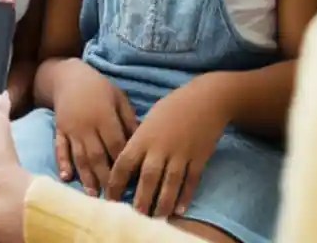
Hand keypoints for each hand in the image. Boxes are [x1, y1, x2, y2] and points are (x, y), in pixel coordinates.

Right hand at [51, 59, 137, 194]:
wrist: (68, 76)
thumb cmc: (99, 87)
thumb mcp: (118, 98)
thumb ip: (129, 119)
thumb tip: (142, 141)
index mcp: (104, 117)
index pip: (116, 145)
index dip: (124, 163)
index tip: (133, 181)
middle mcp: (87, 126)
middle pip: (97, 156)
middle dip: (105, 178)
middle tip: (113, 198)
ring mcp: (71, 129)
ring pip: (80, 156)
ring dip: (86, 177)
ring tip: (93, 195)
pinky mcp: (59, 130)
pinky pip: (60, 148)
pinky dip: (62, 162)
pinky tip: (66, 177)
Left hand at [104, 77, 230, 216]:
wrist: (206, 99)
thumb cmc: (173, 106)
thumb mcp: (149, 119)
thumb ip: (138, 140)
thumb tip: (127, 160)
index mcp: (143, 137)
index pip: (124, 163)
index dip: (115, 182)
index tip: (110, 197)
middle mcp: (160, 148)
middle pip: (148, 178)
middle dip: (141, 199)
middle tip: (135, 215)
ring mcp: (181, 154)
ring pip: (170, 183)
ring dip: (163, 202)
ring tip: (157, 217)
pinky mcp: (199, 158)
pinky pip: (191, 181)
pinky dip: (185, 196)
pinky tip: (180, 209)